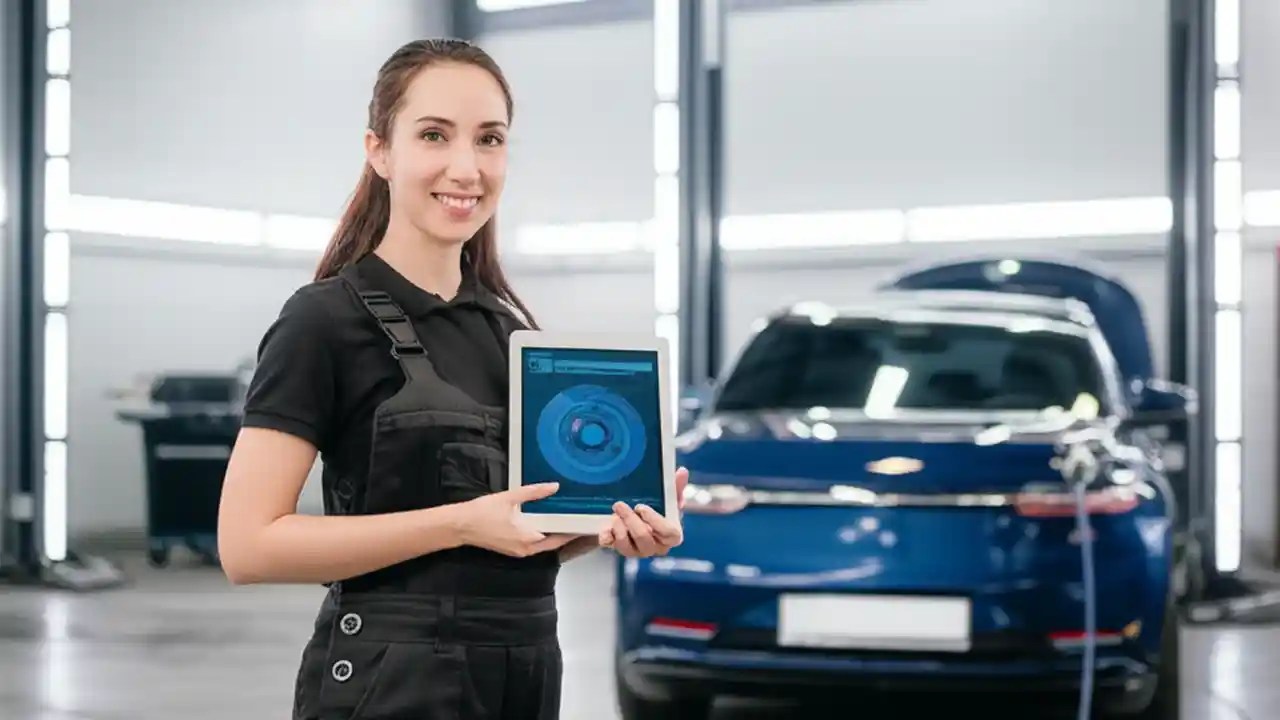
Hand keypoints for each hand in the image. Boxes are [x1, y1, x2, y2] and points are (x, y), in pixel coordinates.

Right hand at [456, 483, 574, 557]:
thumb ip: (534, 492)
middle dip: (566, 533)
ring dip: (554, 535)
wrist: (461, 525)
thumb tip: (554, 486)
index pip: (559, 537)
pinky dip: (542, 537)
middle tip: (578, 520)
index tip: (584, 522)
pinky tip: (544, 525)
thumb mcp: (510, 497)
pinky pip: (533, 545)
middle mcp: (526, 549)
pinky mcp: (513, 550)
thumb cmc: (482, 513)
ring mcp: (519, 552)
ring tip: (565, 521)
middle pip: (553, 543)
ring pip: (543, 545)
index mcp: (528, 538)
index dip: (572, 530)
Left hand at [599, 467, 688, 557]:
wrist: (638, 519)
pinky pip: (612, 547)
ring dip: (618, 528)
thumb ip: (676, 486)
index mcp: (671, 536)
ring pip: (627, 547)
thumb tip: (682, 471)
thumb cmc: (658, 509)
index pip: (669, 534)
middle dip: (630, 521)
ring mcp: (638, 551)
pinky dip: (607, 536)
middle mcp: (656, 547)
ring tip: (614, 514)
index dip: (655, 521)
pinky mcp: (622, 550)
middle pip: (643, 538)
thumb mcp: (668, 498)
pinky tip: (605, 528)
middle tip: (619, 505)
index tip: (641, 507)